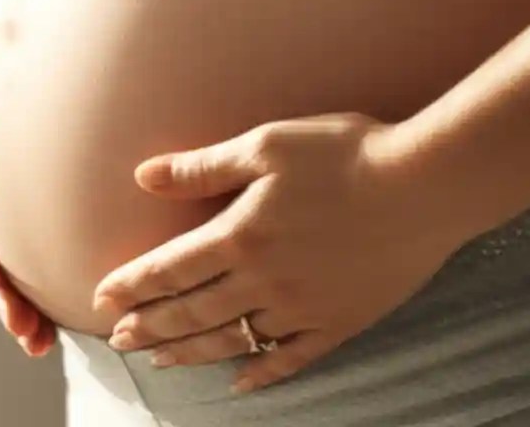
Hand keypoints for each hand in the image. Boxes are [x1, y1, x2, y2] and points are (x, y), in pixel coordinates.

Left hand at [90, 113, 469, 393]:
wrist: (428, 183)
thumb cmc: (346, 153)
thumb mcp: (266, 145)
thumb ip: (202, 167)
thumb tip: (143, 176)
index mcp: (240, 235)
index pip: (169, 270)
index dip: (132, 287)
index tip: (101, 301)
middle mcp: (264, 280)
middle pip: (192, 313)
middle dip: (149, 328)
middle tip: (118, 341)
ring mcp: (303, 307)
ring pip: (233, 340)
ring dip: (190, 353)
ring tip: (159, 362)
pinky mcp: (341, 321)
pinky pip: (292, 359)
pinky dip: (261, 374)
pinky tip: (239, 383)